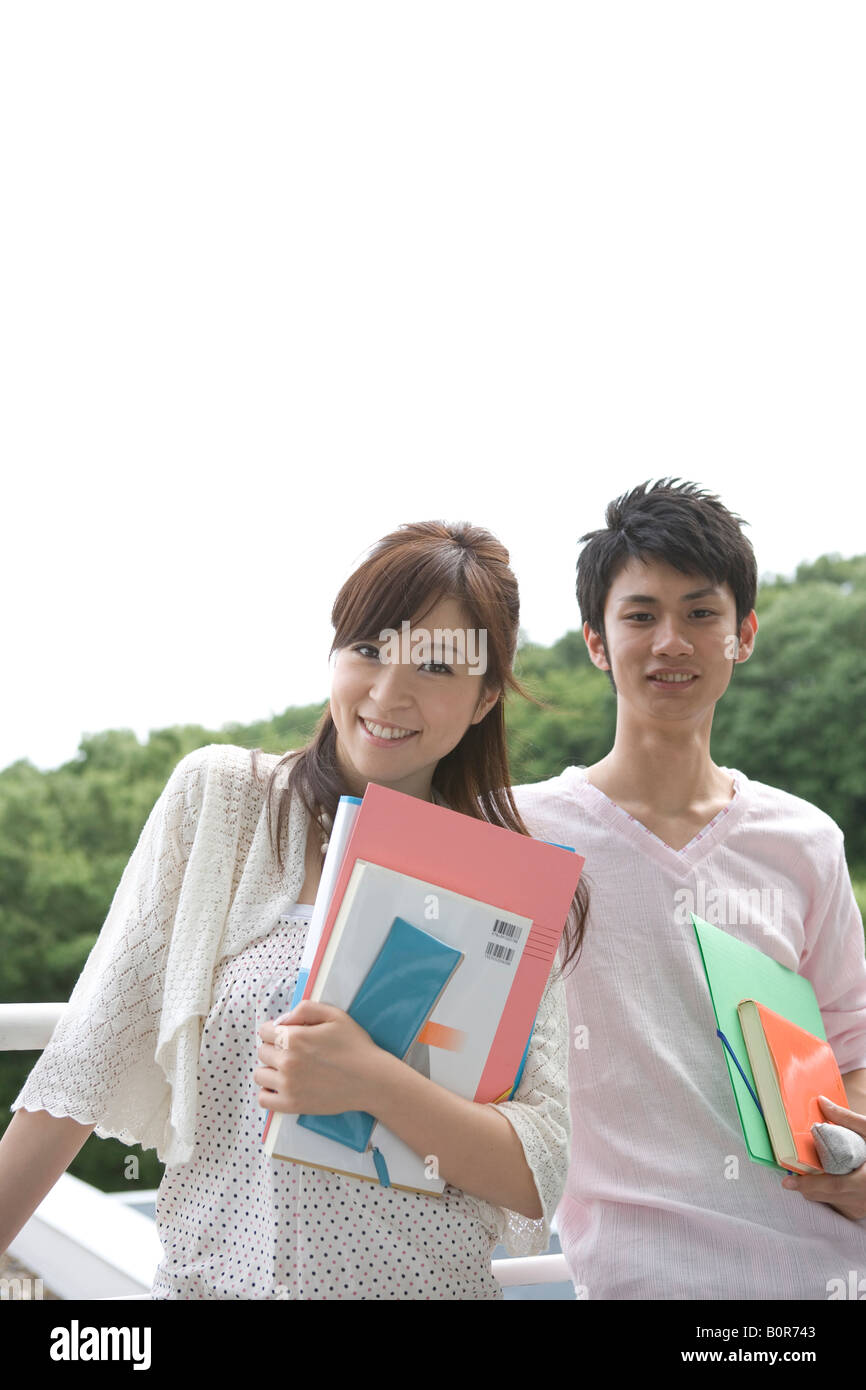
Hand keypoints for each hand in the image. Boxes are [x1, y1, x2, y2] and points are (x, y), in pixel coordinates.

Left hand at [255, 1001, 383, 1115]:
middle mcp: (287, 1062)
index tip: (287, 1034)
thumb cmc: (355, 1046)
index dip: (275, 1030)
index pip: (264, 1031)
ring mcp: (288, 1085)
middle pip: (262, 1052)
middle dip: (274, 1048)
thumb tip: (283, 1019)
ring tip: (288, 1069)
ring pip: (260, 1075)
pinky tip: (283, 1086)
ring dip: (270, 1070)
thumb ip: (305, 1009)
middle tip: (293, 1051)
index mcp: (294, 1038)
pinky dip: (269, 1092)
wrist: (371, 1080)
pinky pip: (264, 1099)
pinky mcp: (292, 1105)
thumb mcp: (334, 1015)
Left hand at [781, 1096, 865, 1220]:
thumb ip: (846, 1120)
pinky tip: (829, 1180)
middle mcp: (863, 1199)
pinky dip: (833, 1194)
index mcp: (863, 1182)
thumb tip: (822, 1102)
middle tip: (792, 1173)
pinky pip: (843, 1205)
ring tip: (808, 1174)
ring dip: (819, 1190)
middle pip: (825, 1197)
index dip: (805, 1185)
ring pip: (833, 1202)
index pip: (828, 1188)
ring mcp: (865, 1207)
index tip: (787, 1181)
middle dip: (807, 1186)